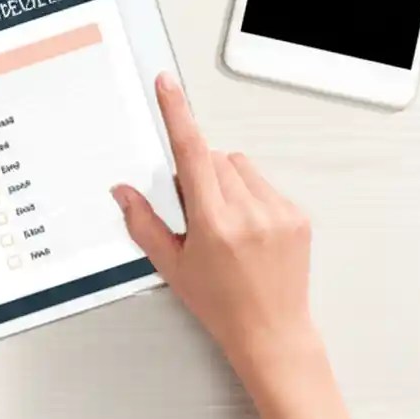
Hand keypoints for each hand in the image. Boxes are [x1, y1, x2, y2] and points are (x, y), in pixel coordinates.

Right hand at [112, 74, 316, 374]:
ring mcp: (277, 213)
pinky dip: (250, 195)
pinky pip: (264, 183)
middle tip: (197, 212)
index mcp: (214, 225)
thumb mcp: (172, 266)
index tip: (168, 87)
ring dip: (225, 181)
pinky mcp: (297, 215)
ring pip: (239, 166)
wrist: (271, 332)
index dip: (177, 114)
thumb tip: (123, 191)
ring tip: (225, 222)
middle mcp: (249, 214)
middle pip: (214, 158)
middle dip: (199, 173)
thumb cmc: (221, 305)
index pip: (192, 153)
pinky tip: (247, 229)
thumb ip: (143, 223)